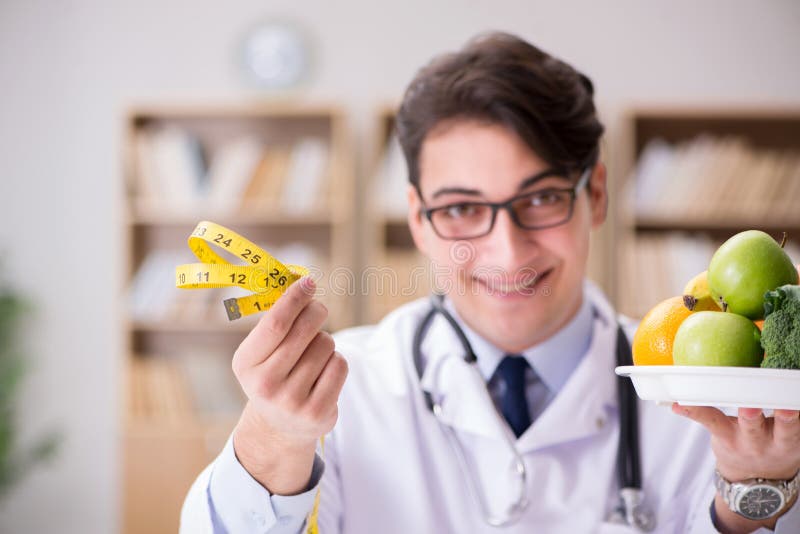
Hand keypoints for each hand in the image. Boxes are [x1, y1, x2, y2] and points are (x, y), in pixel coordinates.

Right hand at [231, 277, 348, 494]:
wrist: (279, 427)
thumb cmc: (273, 374)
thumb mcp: (260, 352)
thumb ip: (276, 321)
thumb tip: (303, 283)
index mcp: (246, 363)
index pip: (275, 323)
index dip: (294, 299)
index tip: (308, 282)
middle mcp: (265, 385)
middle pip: (305, 330)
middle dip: (316, 311)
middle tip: (318, 309)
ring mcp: (292, 401)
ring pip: (326, 344)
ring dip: (324, 342)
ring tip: (313, 356)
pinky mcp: (318, 412)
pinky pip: (340, 365)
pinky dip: (336, 361)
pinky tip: (323, 372)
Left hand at [674, 404, 799, 530]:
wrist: (757, 482)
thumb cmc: (776, 446)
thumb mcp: (789, 438)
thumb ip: (789, 421)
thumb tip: (787, 389)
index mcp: (787, 441)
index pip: (790, 428)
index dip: (790, 416)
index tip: (789, 404)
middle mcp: (764, 443)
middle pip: (762, 427)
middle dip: (757, 415)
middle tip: (754, 405)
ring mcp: (741, 441)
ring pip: (734, 424)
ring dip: (724, 410)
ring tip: (719, 395)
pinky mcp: (722, 436)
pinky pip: (707, 422)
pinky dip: (692, 412)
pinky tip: (678, 405)